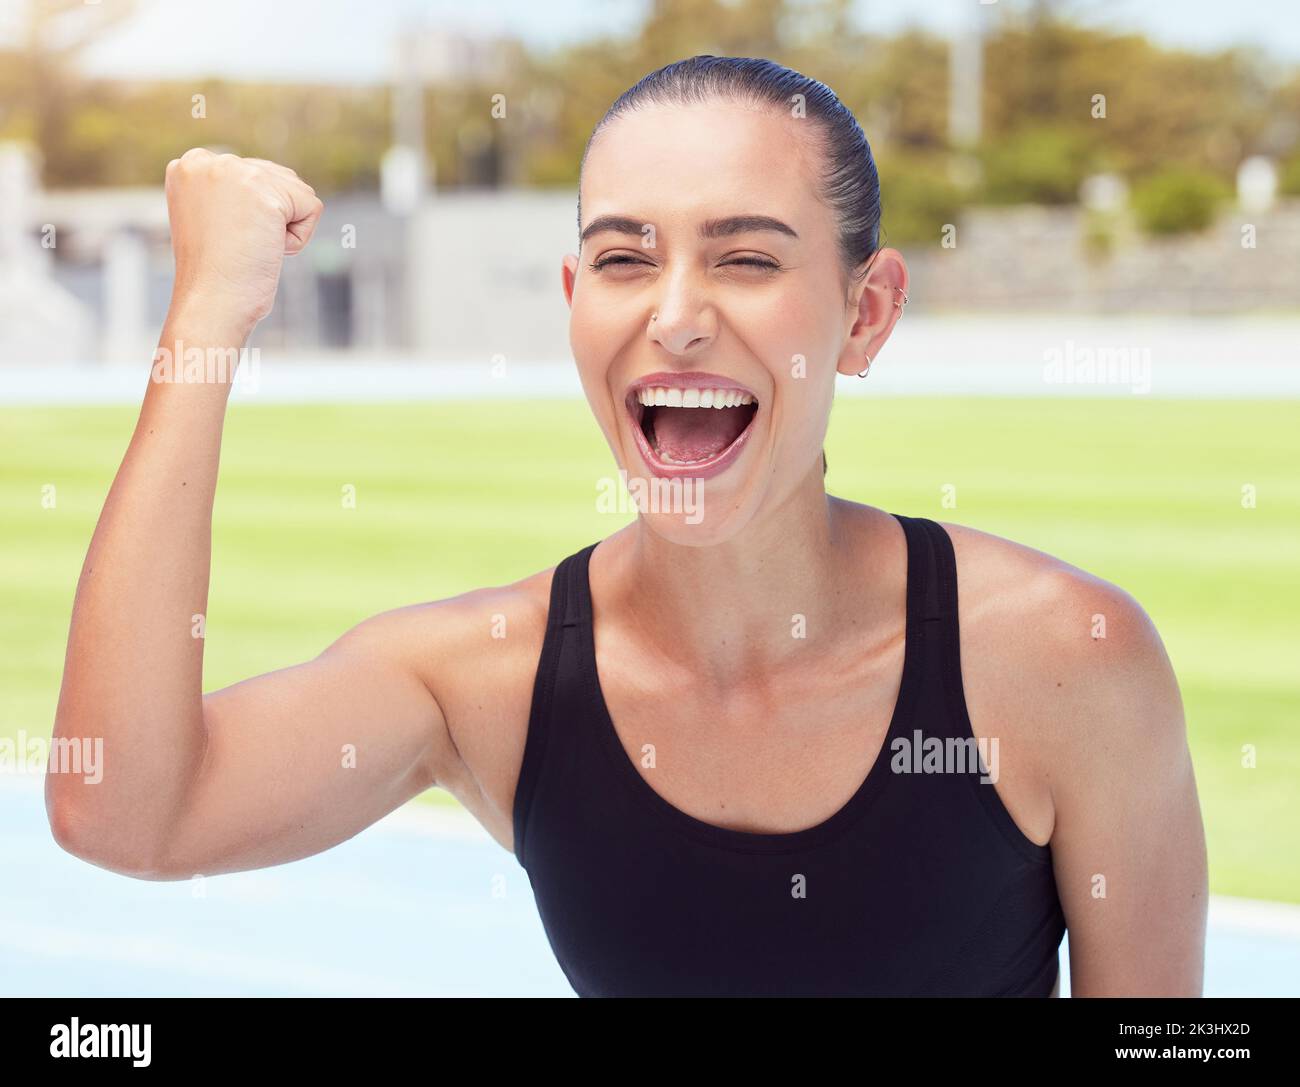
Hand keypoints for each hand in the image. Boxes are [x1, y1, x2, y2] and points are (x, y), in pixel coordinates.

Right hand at [164, 148, 323, 330]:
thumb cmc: (215, 275)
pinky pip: (312, 208)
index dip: (254, 214)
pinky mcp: (265, 193)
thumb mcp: (213, 219)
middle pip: (279, 179)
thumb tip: (274, 189)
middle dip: (270, 220)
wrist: (210, 304)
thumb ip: (233, 193)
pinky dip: (299, 238)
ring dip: (284, 227)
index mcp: (189, 165)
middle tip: (238, 246)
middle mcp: (207, 160)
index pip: (255, 174)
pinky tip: (265, 249)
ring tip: (250, 247)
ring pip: (297, 191)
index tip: (224, 238)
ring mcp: (234, 172)